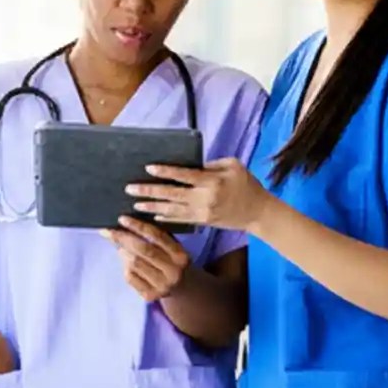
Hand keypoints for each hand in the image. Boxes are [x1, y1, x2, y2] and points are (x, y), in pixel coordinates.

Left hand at [102, 216, 191, 301]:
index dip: (138, 226)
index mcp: (180, 255)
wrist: (183, 290)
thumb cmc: (172, 261)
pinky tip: (128, 264)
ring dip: (123, 252)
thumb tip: (128, 223)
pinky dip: (125, 267)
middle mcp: (173, 271)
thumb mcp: (173, 248)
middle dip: (123, 238)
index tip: (122, 219)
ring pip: (134, 263)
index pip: (157, 236)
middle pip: (143, 250)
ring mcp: (162, 285)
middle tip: (108, 231)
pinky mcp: (150, 296)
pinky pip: (130, 277)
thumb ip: (157, 236)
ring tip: (120, 247)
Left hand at [126, 157, 269, 231]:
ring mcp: (202, 213)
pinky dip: (165, 218)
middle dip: (149, 192)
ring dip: (152, 207)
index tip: (148, 168)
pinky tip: (152, 216)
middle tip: (130, 189)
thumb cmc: (247, 184)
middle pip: (172, 194)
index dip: (165, 172)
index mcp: (212, 182)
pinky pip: (180, 220)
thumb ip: (211, 165)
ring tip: (135, 204)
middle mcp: (204, 199)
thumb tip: (190, 165)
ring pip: (172, 210)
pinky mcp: (202, 222)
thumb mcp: (233, 166)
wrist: (258, 213)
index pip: (184, 176)